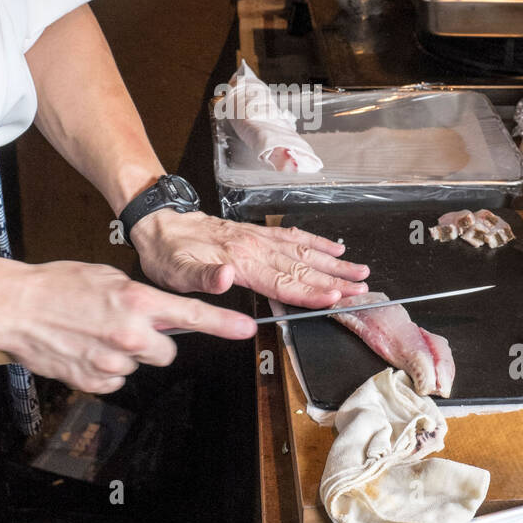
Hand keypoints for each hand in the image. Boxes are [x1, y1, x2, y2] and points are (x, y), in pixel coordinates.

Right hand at [0, 259, 256, 393]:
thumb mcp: (107, 277)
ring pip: (139, 365)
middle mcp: (130, 334)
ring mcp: (112, 361)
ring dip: (125, 354)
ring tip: (95, 334)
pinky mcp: (93, 380)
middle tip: (128, 326)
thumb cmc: (56, 285)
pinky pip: (115, 379)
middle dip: (154, 342)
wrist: (15, 306)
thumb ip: (139, 297)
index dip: (223, 324)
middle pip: (167, 351)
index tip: (247, 329)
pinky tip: (85, 350)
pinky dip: (105, 369)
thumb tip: (160, 311)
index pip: (192, 316)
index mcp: (137, 302)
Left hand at [129, 210, 369, 307]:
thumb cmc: (167, 254)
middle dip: (334, 281)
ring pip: (303, 252)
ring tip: (360, 271)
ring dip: (333, 263)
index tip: (336, 298)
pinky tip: (334, 248)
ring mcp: (258, 239)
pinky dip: (316, 241)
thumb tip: (225, 277)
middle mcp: (254, 248)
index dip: (310, 293)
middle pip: (302, 268)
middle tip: (362, 290)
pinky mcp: (257, 234)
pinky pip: (293, 236)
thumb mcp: (175, 272)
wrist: (159, 224)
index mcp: (239, 262)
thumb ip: (202, 277)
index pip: (282, 281)